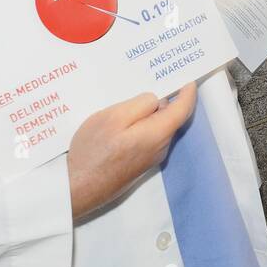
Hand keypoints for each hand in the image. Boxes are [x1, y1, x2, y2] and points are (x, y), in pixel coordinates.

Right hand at [67, 83, 197, 219]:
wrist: (77, 189)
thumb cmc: (93, 151)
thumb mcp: (113, 117)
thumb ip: (139, 105)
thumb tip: (156, 101)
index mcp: (157, 134)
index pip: (183, 110)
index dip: (188, 92)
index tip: (189, 78)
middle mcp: (160, 147)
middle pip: (171, 118)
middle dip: (168, 100)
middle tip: (159, 79)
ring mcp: (150, 158)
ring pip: (159, 128)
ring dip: (153, 113)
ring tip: (136, 96)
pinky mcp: (139, 164)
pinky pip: (149, 138)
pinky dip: (145, 125)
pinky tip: (127, 119)